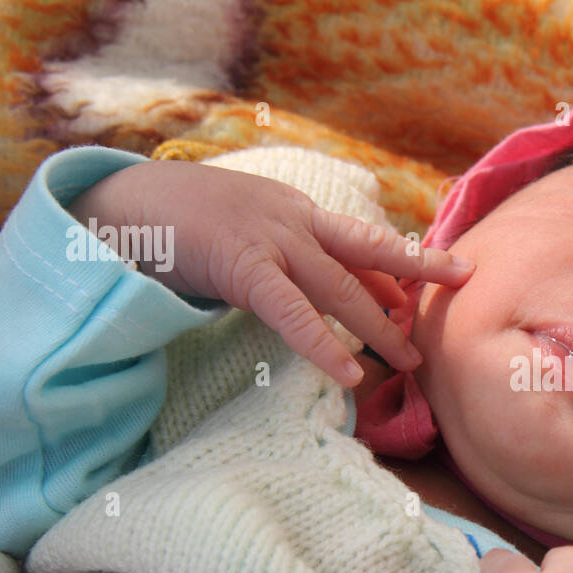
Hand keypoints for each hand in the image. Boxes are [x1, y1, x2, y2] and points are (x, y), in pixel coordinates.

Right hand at [66, 159, 473, 386]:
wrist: (115, 198)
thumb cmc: (173, 219)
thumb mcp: (239, 228)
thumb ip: (277, 255)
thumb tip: (309, 291)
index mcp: (293, 208)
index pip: (359, 238)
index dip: (399, 265)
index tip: (432, 285)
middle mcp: (292, 218)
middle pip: (370, 250)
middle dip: (417, 277)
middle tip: (457, 299)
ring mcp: (270, 239)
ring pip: (341, 287)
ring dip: (379, 326)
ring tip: (410, 362)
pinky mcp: (242, 266)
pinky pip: (292, 313)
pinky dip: (322, 345)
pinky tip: (348, 374)